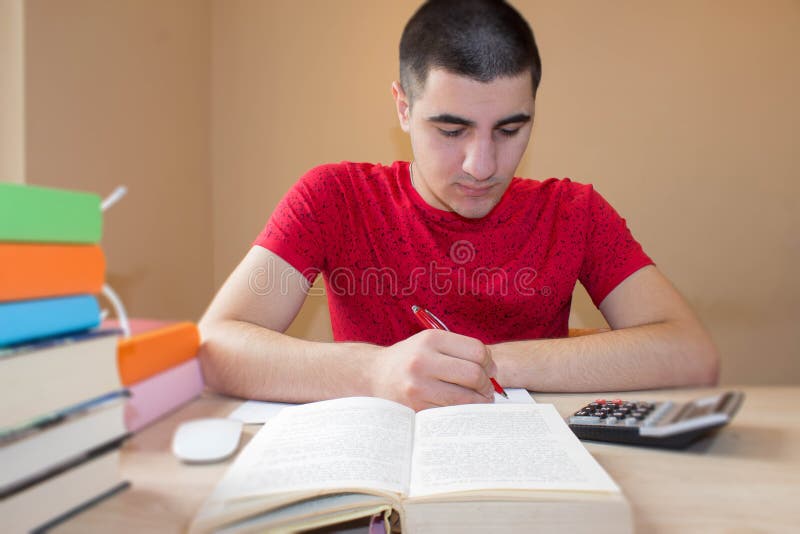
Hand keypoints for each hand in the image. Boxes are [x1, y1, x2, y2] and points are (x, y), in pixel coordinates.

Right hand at [370, 329, 496, 410]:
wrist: (374, 375)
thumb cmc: (409, 359)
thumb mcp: (430, 343)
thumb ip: (459, 350)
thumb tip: (492, 369)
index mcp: (431, 339)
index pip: (477, 350)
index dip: (489, 362)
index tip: (489, 370)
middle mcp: (423, 360)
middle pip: (474, 374)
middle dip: (487, 384)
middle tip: (487, 388)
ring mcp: (418, 385)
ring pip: (466, 398)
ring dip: (479, 401)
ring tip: (478, 399)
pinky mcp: (416, 406)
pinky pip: (451, 412)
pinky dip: (462, 412)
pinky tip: (461, 407)